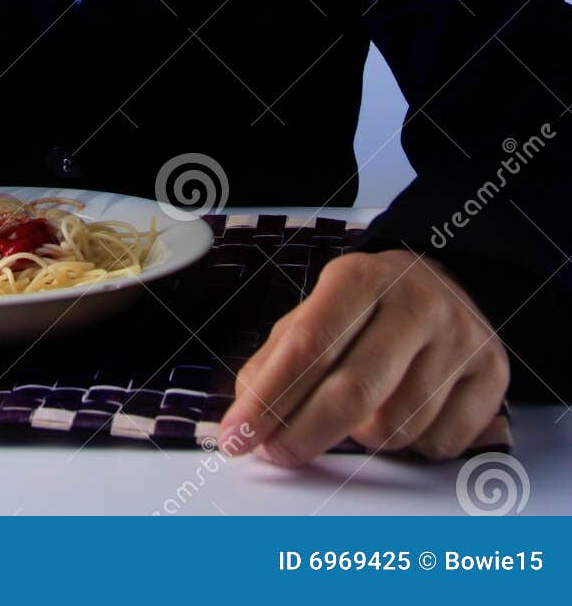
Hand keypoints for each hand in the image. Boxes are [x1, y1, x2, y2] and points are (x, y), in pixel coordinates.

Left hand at [216, 249, 510, 465]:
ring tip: (362, 412)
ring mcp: (459, 336)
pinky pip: (438, 444)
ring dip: (364, 438)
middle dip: (304, 434)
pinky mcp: (491, 373)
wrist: (442, 289)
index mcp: (360, 277)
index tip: (238, 436)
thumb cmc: (368, 311)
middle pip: (352, 392)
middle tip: (277, 453)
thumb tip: (244, 414)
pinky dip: (412, 445)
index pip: (309, 343)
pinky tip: (407, 414)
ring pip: (395, 426)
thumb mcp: (317, 313)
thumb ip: (276, 360)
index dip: (269, 398)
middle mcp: (415, 300)